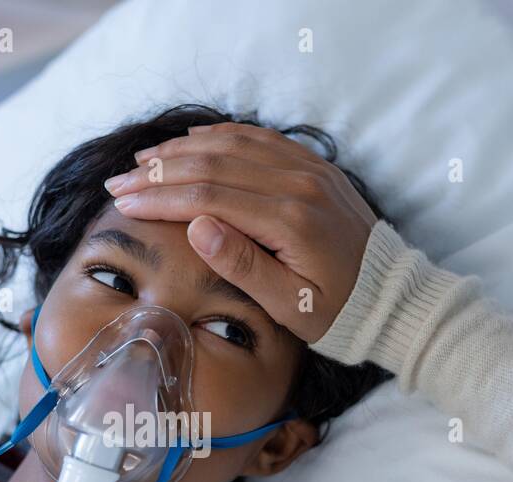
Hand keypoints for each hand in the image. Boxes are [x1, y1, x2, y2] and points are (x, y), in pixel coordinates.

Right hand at [105, 121, 378, 343]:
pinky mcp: (314, 168)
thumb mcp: (289, 306)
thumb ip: (243, 265)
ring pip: (233, 144)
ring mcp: (308, 170)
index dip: (160, 198)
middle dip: (159, 172)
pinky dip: (220, 136)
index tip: (123, 203)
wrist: (395, 298)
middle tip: (117, 183)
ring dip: (182, 150)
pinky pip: (259, 139)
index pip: (208, 196)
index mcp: (290, 220)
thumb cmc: (340, 314)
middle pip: (214, 163)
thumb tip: (196, 227)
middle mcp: (298, 183)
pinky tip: (190, 141)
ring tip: (141, 163)